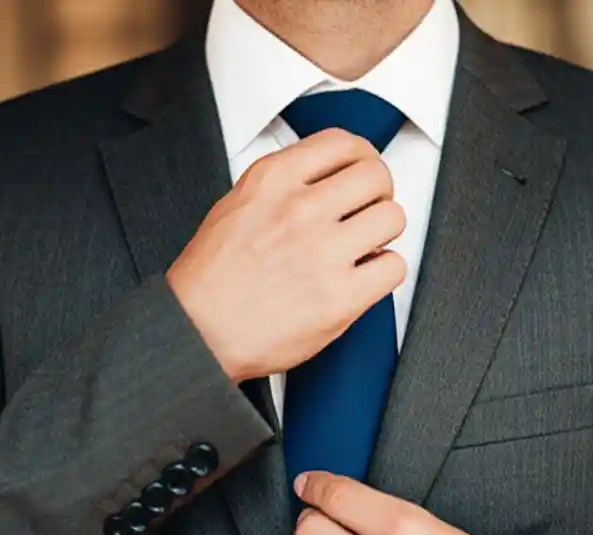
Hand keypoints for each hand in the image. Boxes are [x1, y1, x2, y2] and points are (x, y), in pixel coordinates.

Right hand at [166, 128, 406, 381]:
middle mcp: (301, 210)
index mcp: (274, 180)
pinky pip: (394, 266)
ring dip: (383, 231)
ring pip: (392, 217)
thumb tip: (324, 177)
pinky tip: (364, 276)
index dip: (362, 157)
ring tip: (365, 245)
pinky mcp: (340, 297)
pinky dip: (384, 270)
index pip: (343, 143)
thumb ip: (282, 184)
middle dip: (378, 192)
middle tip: (369, 209)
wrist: (198, 332)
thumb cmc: (211, 278)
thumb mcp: (235, 205)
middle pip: (376, 175)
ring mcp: (323, 253)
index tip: (363, 170)